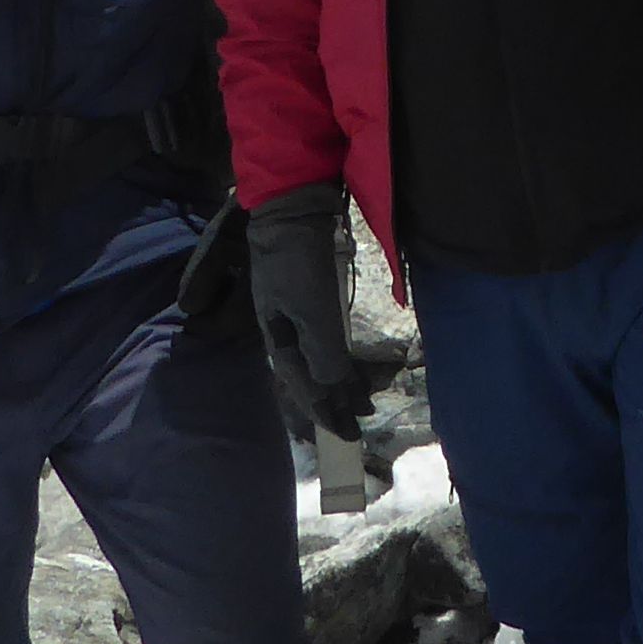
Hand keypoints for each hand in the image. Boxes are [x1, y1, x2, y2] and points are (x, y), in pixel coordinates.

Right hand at [248, 183, 361, 424]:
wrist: (293, 210)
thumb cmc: (299, 263)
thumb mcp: (311, 312)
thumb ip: (323, 355)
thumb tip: (335, 395)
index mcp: (279, 340)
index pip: (304, 387)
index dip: (326, 412)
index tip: (349, 433)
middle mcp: (285, 332)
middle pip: (311, 377)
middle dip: (333, 401)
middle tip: (360, 422)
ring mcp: (297, 313)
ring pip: (320, 359)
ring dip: (340, 381)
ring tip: (363, 399)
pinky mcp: (311, 296)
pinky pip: (327, 338)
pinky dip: (340, 356)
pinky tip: (350, 362)